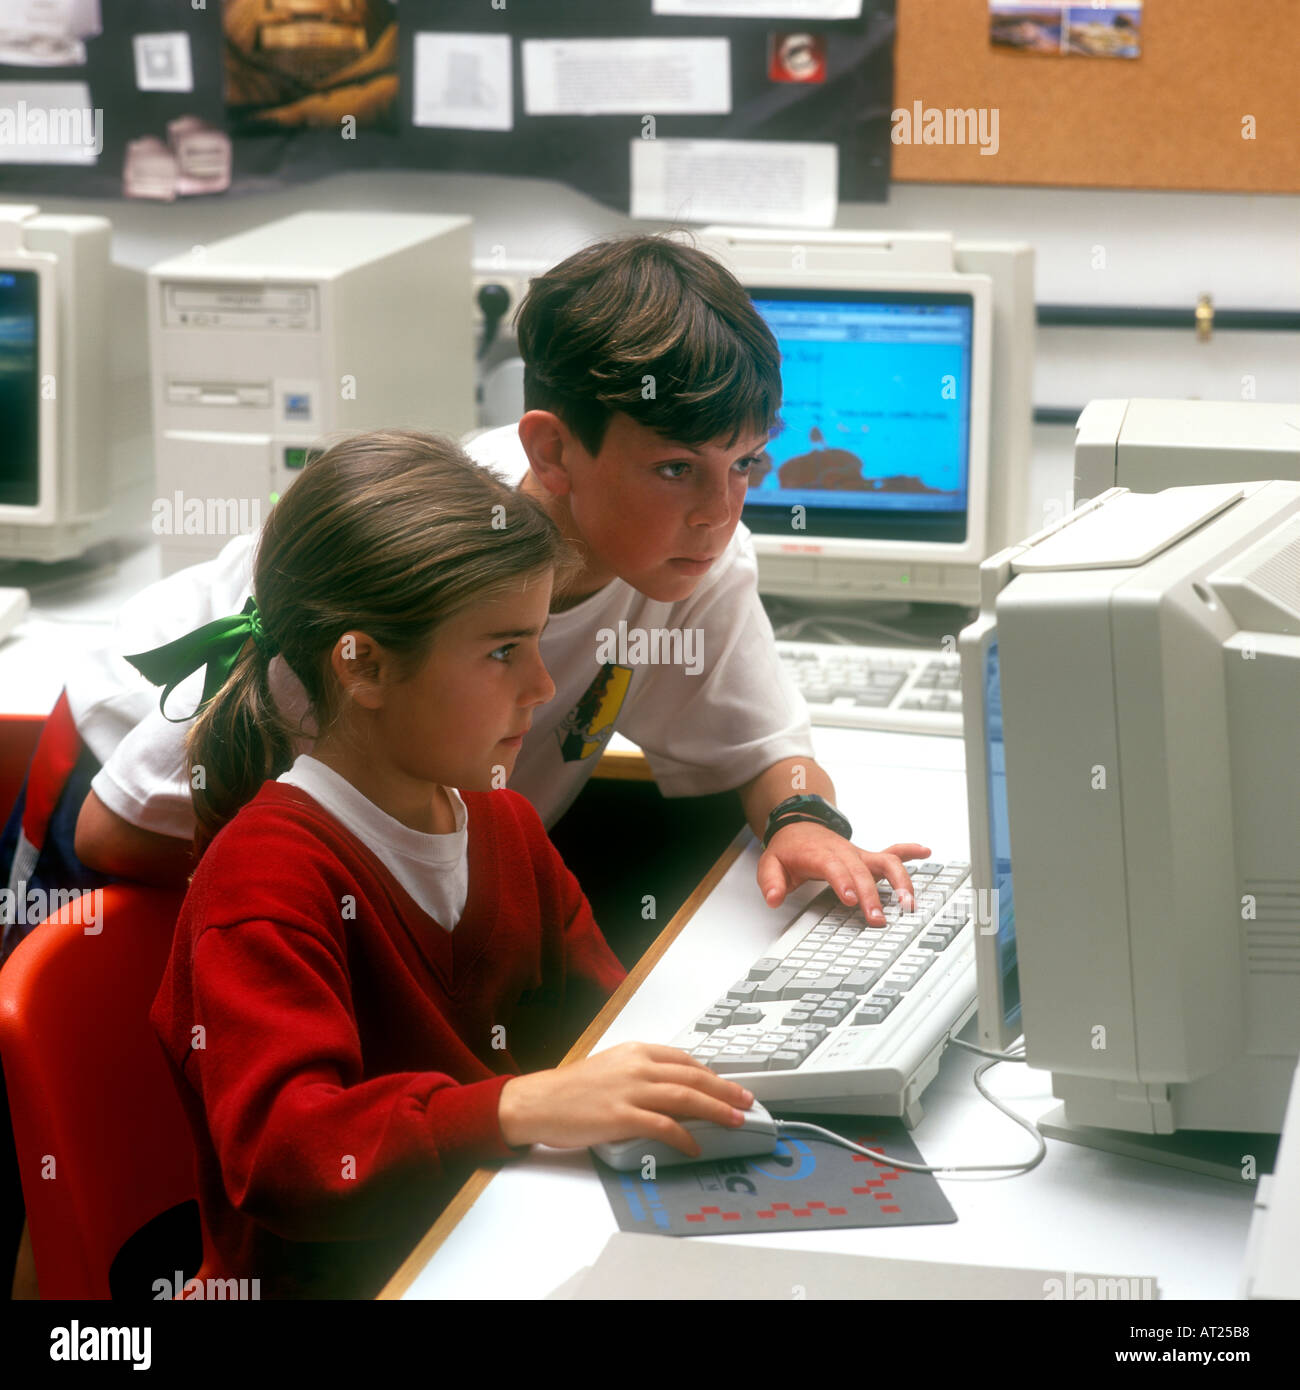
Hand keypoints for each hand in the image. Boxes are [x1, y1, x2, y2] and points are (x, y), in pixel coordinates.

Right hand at [498, 1042, 753, 1157]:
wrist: (539, 1101)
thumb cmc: (571, 1088)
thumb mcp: (611, 1067)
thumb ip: (640, 1071)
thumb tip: (671, 1086)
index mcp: (636, 1052)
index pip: (684, 1059)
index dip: (710, 1073)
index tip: (725, 1084)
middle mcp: (637, 1067)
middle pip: (693, 1077)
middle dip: (724, 1090)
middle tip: (745, 1100)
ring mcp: (630, 1091)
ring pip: (685, 1098)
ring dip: (715, 1110)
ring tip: (734, 1120)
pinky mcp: (621, 1117)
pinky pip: (663, 1127)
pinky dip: (683, 1136)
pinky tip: (694, 1145)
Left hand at [757, 822, 930, 924]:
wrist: (799, 825)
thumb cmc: (788, 849)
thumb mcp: (769, 864)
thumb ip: (770, 882)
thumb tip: (773, 899)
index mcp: (820, 855)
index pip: (834, 868)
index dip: (844, 882)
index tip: (852, 900)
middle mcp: (843, 853)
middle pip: (862, 872)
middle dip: (872, 896)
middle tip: (877, 919)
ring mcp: (858, 854)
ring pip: (884, 862)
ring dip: (899, 880)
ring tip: (909, 902)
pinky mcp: (867, 857)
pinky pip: (892, 851)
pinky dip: (909, 851)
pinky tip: (925, 852)